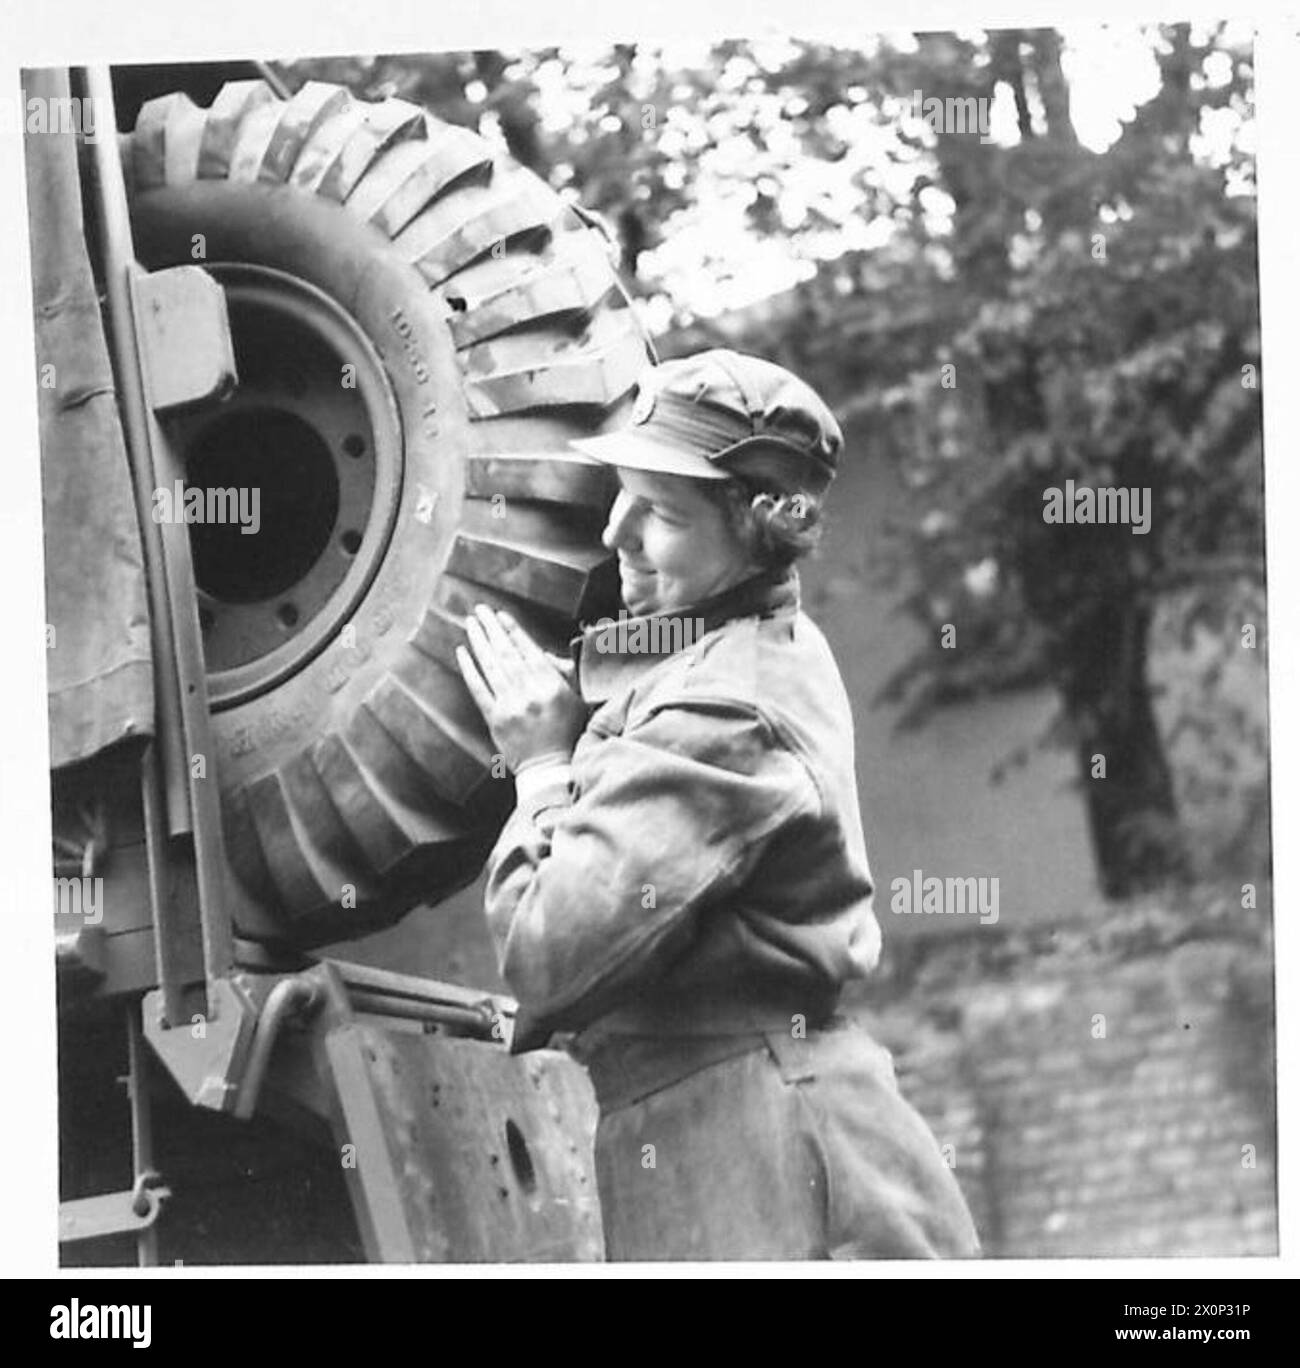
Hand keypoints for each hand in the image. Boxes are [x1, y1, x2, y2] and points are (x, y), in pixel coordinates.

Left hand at [456, 605, 587, 771]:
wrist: (550, 767)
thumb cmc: (566, 732)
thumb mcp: (575, 700)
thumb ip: (561, 674)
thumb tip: (544, 653)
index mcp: (551, 685)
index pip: (528, 649)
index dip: (513, 630)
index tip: (501, 615)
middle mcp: (530, 692)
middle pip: (507, 653)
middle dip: (492, 628)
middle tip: (480, 609)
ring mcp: (510, 706)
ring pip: (491, 666)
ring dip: (479, 641)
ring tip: (470, 623)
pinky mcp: (495, 719)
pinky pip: (479, 689)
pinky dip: (469, 669)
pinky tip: (462, 653)